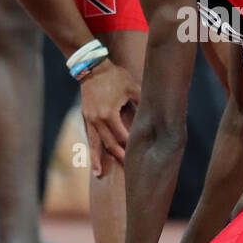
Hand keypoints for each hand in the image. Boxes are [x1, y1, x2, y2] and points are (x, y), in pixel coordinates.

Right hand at [78, 60, 140, 175]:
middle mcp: (97, 119)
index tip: (139, 154)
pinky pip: (89, 136)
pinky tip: (92, 158)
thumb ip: (142, 103)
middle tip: (127, 168)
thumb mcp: (132, 87)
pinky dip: (91, 147)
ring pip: (95, 143)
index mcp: (109, 114)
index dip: (131, 145)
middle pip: (109, 144)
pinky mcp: (85, 117)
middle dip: (119, 156)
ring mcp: (89, 119)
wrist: (92, 68)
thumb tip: (157, 114)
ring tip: (99, 174)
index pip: (122, 136)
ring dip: (97, 159)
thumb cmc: (115, 77)